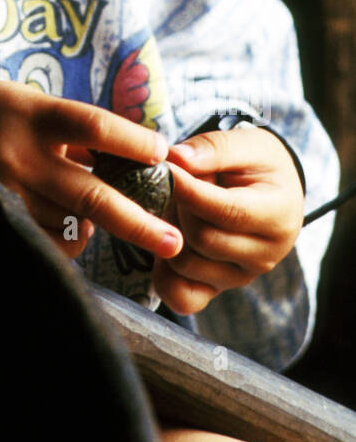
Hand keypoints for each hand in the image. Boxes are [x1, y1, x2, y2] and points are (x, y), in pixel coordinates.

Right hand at [0, 79, 183, 261]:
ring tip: (105, 216)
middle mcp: (18, 156)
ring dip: (96, 226)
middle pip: (91, 194)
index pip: (94, 127)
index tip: (164, 152)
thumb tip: (129, 155)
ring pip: (70, 225)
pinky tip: (71, 227)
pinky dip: (68, 240)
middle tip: (175, 241)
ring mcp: (3, 193)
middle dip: (138, 222)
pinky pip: (45, 242)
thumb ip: (68, 130)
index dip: (133, 141)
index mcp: (30, 115)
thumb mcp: (23, 102)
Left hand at [152, 125, 304, 314]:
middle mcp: (264, 255)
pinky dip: (165, 273)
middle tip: (173, 181)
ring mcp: (241, 277)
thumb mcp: (245, 144)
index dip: (189, 190)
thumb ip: (211, 148)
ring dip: (168, 232)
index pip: (227, 211)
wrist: (270, 190)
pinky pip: (183, 297)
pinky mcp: (218, 288)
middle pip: (202, 238)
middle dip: (178, 206)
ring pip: (186, 264)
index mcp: (278, 216)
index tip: (165, 168)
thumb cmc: (257, 164)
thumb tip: (176, 159)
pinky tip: (165, 240)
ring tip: (175, 204)